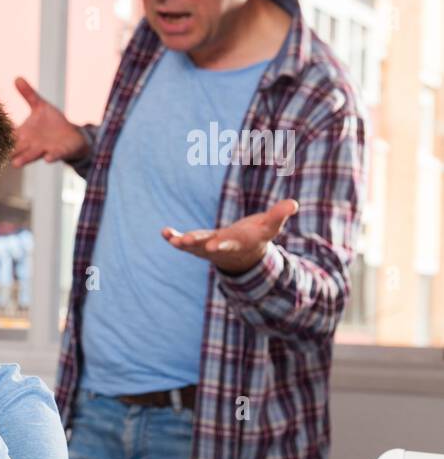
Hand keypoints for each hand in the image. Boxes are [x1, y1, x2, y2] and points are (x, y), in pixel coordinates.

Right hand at [9, 78, 89, 167]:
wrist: (72, 135)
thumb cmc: (52, 122)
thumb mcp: (40, 106)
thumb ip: (28, 94)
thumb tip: (17, 78)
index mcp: (23, 134)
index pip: (7, 135)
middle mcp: (30, 144)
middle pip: (15, 149)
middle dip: (8, 152)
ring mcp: (43, 150)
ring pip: (30, 156)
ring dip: (24, 159)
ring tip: (16, 164)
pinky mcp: (59, 152)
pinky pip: (54, 155)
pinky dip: (51, 156)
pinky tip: (48, 158)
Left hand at [162, 198, 297, 274]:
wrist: (242, 255)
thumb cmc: (256, 236)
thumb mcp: (269, 227)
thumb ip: (279, 215)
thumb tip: (293, 204)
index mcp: (239, 242)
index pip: (232, 243)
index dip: (223, 243)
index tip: (213, 244)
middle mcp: (221, 247)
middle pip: (208, 246)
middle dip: (198, 244)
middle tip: (184, 242)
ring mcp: (207, 247)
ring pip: (193, 246)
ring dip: (182, 243)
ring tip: (172, 239)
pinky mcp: (197, 244)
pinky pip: (182, 242)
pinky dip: (173, 238)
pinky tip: (164, 232)